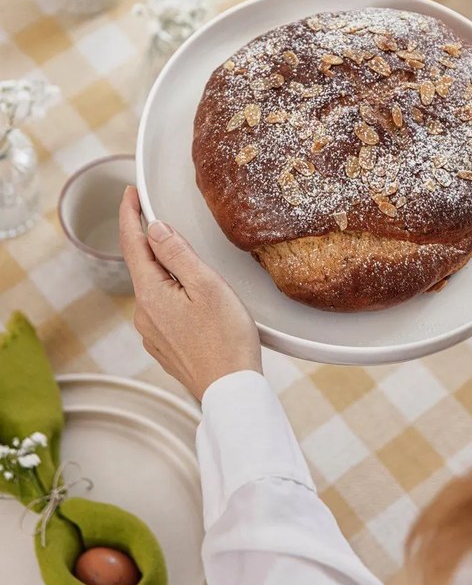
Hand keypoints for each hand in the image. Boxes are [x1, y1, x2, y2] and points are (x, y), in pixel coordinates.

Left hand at [119, 187, 261, 399]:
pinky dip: (175, 293)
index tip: (128, 194)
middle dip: (152, 241)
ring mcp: (153, 332)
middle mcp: (144, 314)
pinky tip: (196, 297)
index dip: (129, 215)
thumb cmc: (226, 339)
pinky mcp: (165, 346)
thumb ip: (178, 254)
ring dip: (167, 270)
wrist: (231, 391)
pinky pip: (164, 308)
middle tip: (164, 217)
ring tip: (191, 262)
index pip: (133, 244)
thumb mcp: (206, 285)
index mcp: (151, 293)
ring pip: (156, 288)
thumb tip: (155, 229)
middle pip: (144, 265)